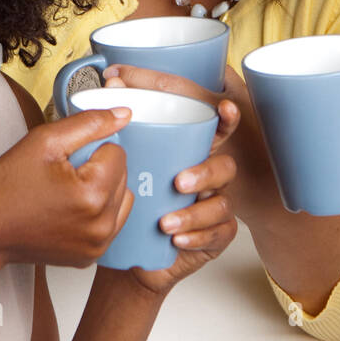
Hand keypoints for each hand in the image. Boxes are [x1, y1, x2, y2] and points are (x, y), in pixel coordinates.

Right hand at [0, 107, 134, 271]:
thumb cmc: (5, 187)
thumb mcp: (45, 141)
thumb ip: (90, 123)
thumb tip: (124, 114)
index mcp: (93, 195)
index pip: (118, 152)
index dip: (90, 147)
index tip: (64, 159)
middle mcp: (102, 225)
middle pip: (122, 175)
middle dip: (97, 168)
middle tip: (61, 174)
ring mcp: (98, 245)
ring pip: (121, 198)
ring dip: (102, 189)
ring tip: (66, 191)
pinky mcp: (91, 256)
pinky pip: (111, 221)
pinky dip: (97, 211)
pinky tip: (68, 208)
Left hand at [100, 65, 240, 294]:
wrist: (132, 255)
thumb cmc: (134, 204)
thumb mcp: (128, 166)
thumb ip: (124, 126)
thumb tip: (112, 84)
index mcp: (192, 156)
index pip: (217, 133)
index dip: (227, 119)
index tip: (226, 108)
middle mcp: (209, 179)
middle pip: (225, 167)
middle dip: (204, 173)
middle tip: (178, 182)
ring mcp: (215, 207)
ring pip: (222, 203)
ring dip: (195, 213)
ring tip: (166, 222)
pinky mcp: (216, 236)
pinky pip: (219, 233)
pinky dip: (198, 236)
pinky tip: (177, 239)